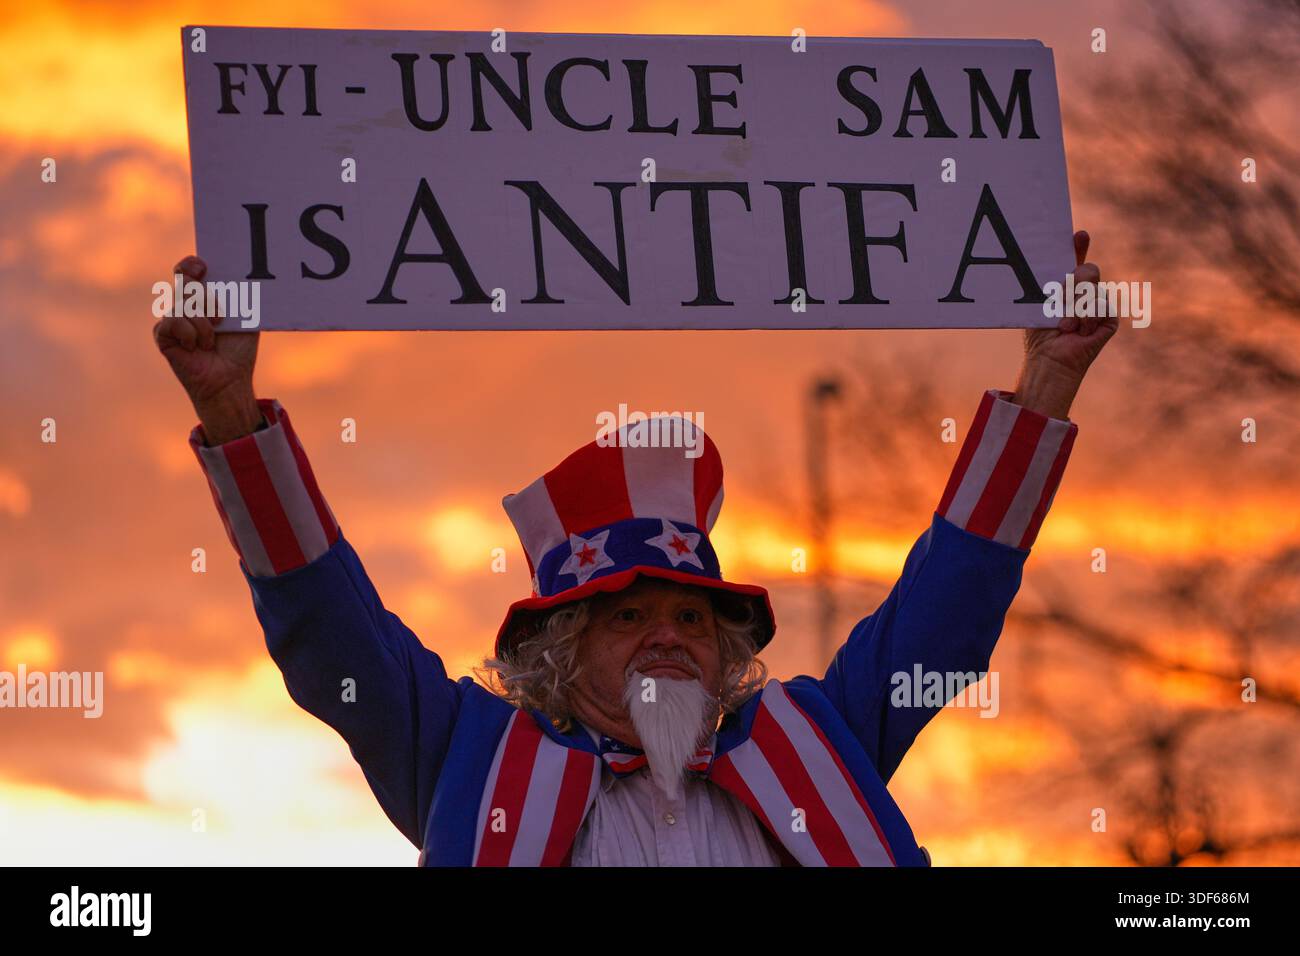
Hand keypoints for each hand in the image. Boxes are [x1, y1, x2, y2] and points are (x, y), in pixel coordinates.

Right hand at [153, 255, 261, 442]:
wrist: (230, 379)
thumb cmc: (239, 350)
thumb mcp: (245, 318)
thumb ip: (238, 296)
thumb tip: (241, 275)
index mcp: (203, 296)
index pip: (188, 269)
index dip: (191, 264)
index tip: (204, 268)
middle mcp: (185, 305)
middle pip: (183, 281)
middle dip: (203, 296)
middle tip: (218, 315)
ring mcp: (172, 319)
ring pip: (181, 303)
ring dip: (203, 324)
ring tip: (211, 341)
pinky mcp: (162, 335)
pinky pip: (171, 322)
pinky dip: (189, 334)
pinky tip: (196, 347)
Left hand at [1022, 230, 1118, 377]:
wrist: (1050, 356)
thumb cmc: (1041, 331)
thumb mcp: (1042, 300)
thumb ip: (1051, 280)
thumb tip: (1048, 257)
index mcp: (1065, 284)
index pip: (1075, 259)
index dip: (1079, 245)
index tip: (1080, 235)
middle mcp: (1084, 292)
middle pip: (1089, 270)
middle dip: (1075, 283)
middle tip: (1061, 298)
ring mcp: (1098, 303)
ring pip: (1095, 288)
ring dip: (1076, 308)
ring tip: (1064, 326)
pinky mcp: (1109, 317)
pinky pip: (1102, 305)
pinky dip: (1087, 319)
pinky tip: (1079, 332)